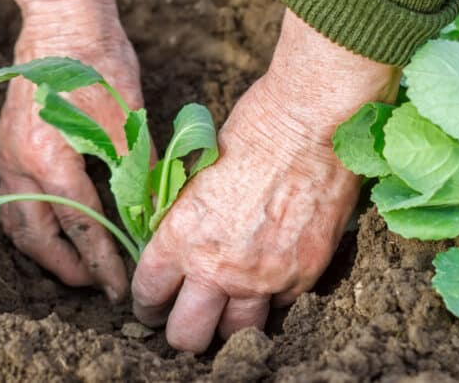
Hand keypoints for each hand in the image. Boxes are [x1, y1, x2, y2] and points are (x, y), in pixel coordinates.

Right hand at [0, 0, 141, 300]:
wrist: (63, 18)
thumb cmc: (98, 61)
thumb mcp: (127, 117)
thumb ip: (136, 171)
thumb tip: (153, 216)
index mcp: (48, 155)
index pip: (79, 224)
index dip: (102, 260)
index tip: (120, 286)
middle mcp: (18, 160)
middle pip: (36, 234)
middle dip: (67, 267)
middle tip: (98, 287)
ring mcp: (8, 152)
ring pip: (17, 221)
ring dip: (45, 251)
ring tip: (76, 268)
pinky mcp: (10, 145)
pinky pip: (13, 199)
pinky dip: (35, 223)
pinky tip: (59, 230)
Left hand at [131, 10, 400, 351]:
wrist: (311, 122)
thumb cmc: (252, 132)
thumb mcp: (197, 177)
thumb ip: (184, 223)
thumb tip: (176, 248)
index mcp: (182, 238)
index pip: (149, 296)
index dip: (147, 304)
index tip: (154, 303)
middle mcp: (218, 268)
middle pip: (187, 336)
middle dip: (181, 330)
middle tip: (187, 315)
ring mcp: (264, 277)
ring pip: (237, 334)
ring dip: (229, 323)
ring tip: (229, 305)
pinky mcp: (303, 275)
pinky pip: (280, 307)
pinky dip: (271, 298)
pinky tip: (268, 276)